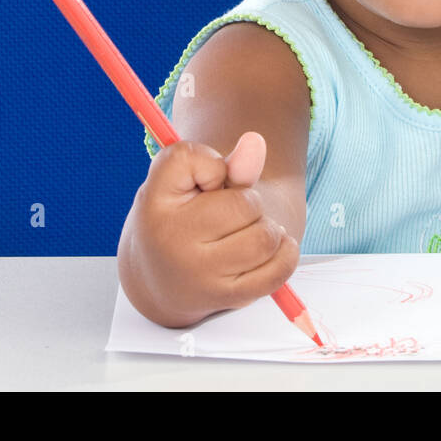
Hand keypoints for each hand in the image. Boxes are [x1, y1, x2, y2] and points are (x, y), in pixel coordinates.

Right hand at [117, 131, 299, 326]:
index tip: (203, 184)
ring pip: (266, 238)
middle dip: (248, 202)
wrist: (155, 277)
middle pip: (247, 205)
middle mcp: (174, 243)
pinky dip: (285, 254)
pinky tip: (272, 247)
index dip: (213, 166)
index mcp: (156, 204)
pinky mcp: (227, 298)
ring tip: (249, 231)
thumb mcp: (183, 182)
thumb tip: (256, 142)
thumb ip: (221, 161)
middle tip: (228, 214)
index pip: (200, 162)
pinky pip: (278, 272)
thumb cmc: (173, 217)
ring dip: (267, 229)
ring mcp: (201, 276)